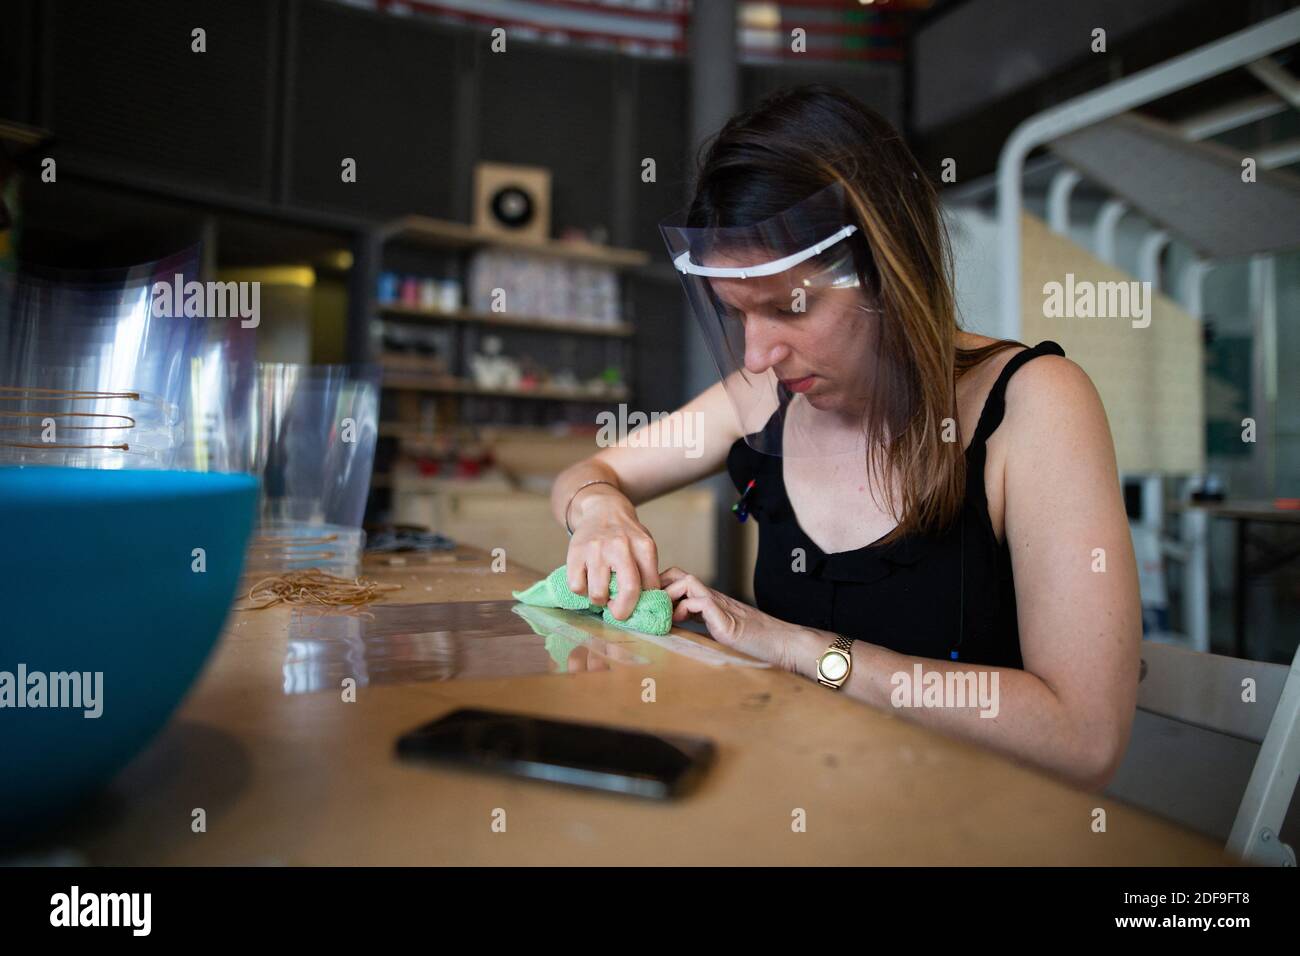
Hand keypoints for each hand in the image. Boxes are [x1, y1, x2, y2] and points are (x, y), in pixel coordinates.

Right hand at [566, 491, 659, 622]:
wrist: (603, 509)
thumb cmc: (627, 535)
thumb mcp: (644, 547)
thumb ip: (647, 573)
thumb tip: (645, 605)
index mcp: (644, 546)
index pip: (650, 586)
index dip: (643, 603)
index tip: (636, 605)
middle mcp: (621, 546)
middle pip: (628, 591)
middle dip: (623, 611)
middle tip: (618, 613)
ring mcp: (597, 549)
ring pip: (598, 594)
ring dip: (599, 600)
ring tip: (601, 590)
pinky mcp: (575, 552)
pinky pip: (577, 587)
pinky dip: (582, 591)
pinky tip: (587, 581)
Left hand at [659, 567, 792, 666]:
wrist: (782, 645)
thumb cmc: (753, 643)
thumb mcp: (716, 632)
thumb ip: (698, 626)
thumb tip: (670, 627)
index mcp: (709, 602)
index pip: (678, 581)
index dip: (660, 587)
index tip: (648, 604)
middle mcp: (713, 599)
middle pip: (679, 574)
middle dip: (659, 586)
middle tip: (651, 605)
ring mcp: (720, 606)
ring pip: (688, 582)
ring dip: (670, 595)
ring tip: (664, 614)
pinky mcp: (727, 620)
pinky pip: (702, 602)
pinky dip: (686, 608)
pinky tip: (681, 621)